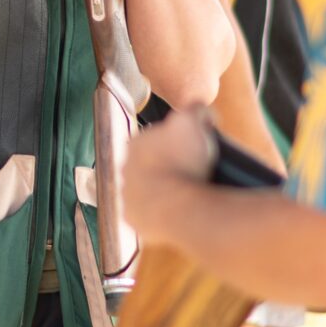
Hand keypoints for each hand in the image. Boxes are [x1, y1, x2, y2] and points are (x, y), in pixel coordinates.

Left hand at [122, 105, 217, 246]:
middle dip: (167, 166)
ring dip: (163, 190)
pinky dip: (161, 212)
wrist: (180, 207)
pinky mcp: (132, 218)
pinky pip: (147, 213)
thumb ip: (196, 108)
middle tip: (192, 171)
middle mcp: (124, 168)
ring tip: (187, 193)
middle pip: (149, 164)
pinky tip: (178, 210)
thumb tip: (201, 111)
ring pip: (146, 189)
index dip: (176, 142)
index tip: (193, 149)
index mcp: (136, 143)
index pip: (155, 138)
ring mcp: (126, 195)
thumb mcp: (195, 120)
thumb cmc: (186, 162)